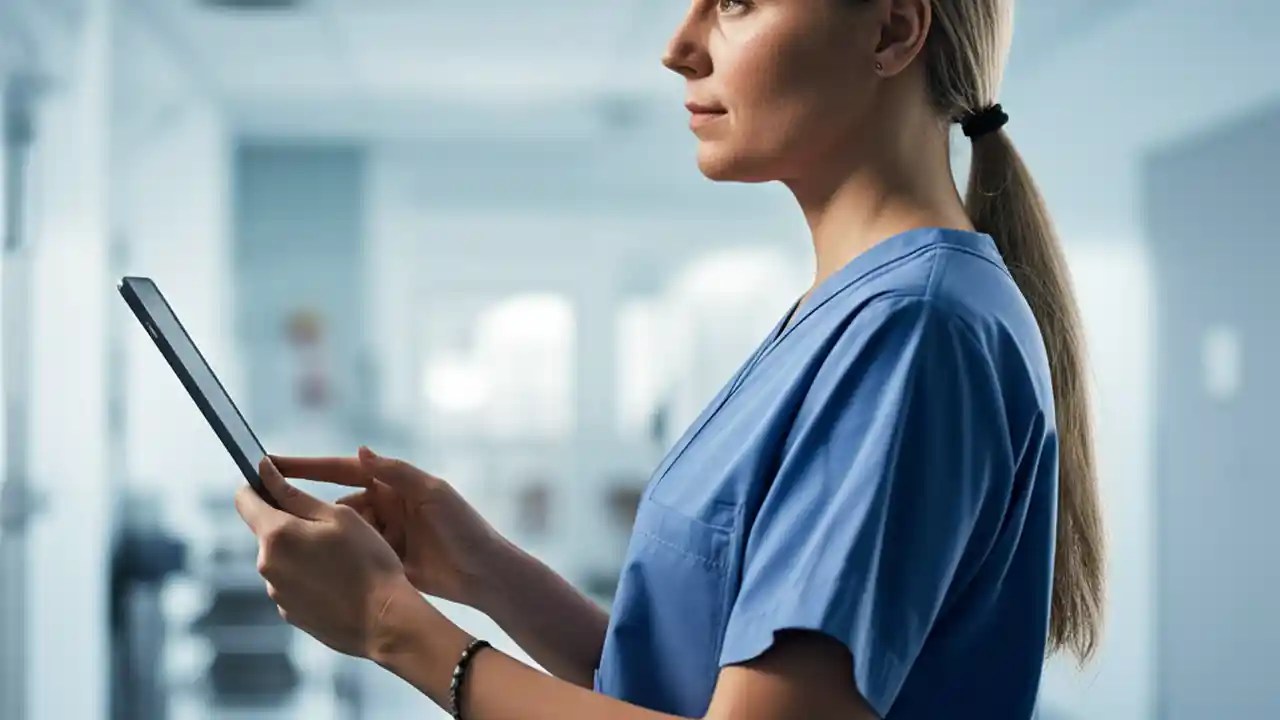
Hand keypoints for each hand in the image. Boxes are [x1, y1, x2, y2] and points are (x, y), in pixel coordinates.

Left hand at [234, 457, 420, 658]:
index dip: (258, 485)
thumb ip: (295, 494)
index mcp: (277, 535)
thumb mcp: (338, 516)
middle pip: (268, 531)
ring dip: (301, 551)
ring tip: (340, 560)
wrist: (384, 620)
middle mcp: (267, 565)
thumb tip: (263, 469)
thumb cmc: (368, 561)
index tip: (275, 483)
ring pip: (282, 558)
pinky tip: (338, 583)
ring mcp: (276, 593)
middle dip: (291, 523)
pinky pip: (292, 583)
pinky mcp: (288, 612)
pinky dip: (308, 577)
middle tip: (331, 528)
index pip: (245, 500)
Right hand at [270, 447, 508, 607]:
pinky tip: (311, 565)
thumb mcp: (433, 493)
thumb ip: (397, 472)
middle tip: (270, 511)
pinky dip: (335, 559)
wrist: (484, 575)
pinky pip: (352, 555)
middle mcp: (385, 505)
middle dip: (308, 508)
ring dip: (320, 537)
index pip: (343, 470)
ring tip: (287, 542)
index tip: (275, 462)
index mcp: (395, 484)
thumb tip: (361, 450)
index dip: (309, 467)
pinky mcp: (384, 560)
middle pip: (336, 504)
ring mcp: (383, 534)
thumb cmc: (465, 528)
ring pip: (340, 533)